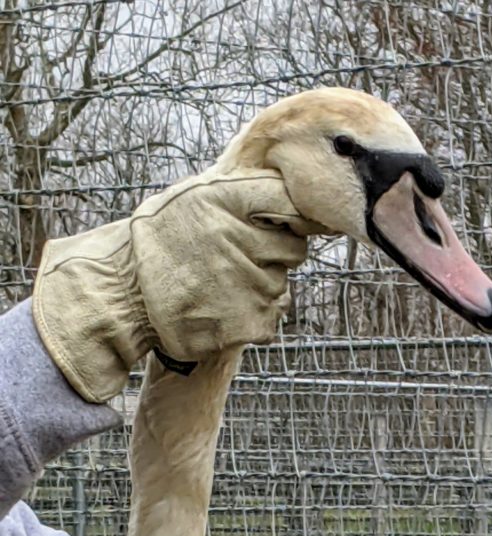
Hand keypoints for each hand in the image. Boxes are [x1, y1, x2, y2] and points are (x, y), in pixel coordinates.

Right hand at [32, 167, 320, 402]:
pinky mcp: (252, 321)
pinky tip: (221, 309)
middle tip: (235, 260)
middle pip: (293, 249)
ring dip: (258, 287)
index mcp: (229, 199)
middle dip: (272, 255)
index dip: (292, 216)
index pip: (291, 201)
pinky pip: (271, 316)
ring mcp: (251, 284)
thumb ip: (241, 191)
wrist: (123, 296)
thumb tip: (285, 182)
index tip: (280, 225)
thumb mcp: (195, 197)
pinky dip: (252, 316)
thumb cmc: (159, 242)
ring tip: (217, 286)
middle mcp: (243, 238)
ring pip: (280, 285)